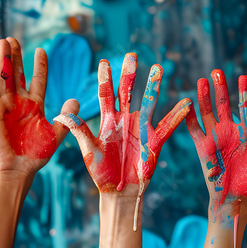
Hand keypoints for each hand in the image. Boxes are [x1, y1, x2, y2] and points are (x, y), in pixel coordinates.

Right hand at [0, 37, 77, 179]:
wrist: (18, 169)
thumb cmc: (36, 155)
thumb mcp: (56, 134)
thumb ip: (66, 117)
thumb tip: (75, 99)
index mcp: (35, 105)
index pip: (38, 79)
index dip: (39, 65)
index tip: (41, 50)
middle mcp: (20, 101)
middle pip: (18, 72)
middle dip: (17, 55)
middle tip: (13, 39)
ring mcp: (6, 104)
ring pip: (5, 75)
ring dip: (4, 58)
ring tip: (3, 41)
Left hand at [54, 53, 190, 197]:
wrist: (118, 191)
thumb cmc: (101, 172)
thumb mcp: (88, 150)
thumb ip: (79, 130)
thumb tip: (60, 113)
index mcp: (108, 120)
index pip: (106, 95)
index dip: (105, 79)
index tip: (104, 61)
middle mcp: (125, 120)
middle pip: (127, 92)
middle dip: (128, 74)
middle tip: (131, 56)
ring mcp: (141, 128)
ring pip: (148, 102)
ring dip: (153, 86)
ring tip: (157, 68)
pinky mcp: (154, 141)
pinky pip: (167, 126)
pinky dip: (177, 115)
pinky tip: (186, 103)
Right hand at [186, 70, 246, 221]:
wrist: (235, 200)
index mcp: (246, 133)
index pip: (245, 107)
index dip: (244, 92)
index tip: (243, 76)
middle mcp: (229, 132)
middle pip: (224, 105)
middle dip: (221, 88)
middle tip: (218, 71)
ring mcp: (215, 139)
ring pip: (208, 113)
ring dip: (205, 97)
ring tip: (202, 80)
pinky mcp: (202, 148)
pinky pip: (194, 130)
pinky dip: (189, 118)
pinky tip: (187, 104)